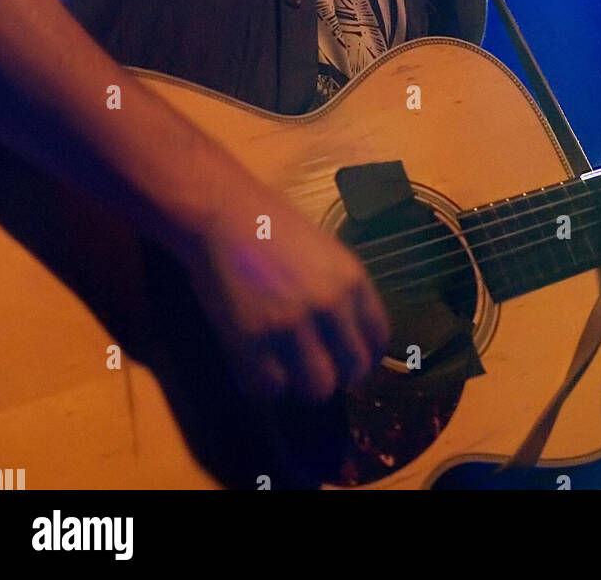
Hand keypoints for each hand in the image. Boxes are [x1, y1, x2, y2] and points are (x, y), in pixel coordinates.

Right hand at [181, 174, 390, 402]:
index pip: (379, 339)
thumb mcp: (325, 251)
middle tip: (313, 366)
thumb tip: (346, 337)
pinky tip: (257, 362)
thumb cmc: (271, 225)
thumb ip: (342, 291)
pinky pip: (271, 387)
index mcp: (353, 279)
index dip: (364, 356)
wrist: (221, 212)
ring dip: (302, 383)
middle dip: (336, 374)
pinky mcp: (252, 340)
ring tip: (285, 367)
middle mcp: (330, 304)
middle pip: (353, 370)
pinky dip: (264, 382)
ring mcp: (292, 324)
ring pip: (316, 388)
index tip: (347, 360)